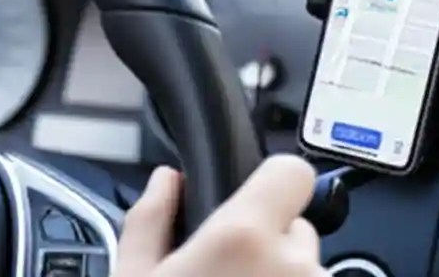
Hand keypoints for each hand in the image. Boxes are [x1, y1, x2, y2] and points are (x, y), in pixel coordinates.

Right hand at [115, 155, 326, 276]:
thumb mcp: (134, 275)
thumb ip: (151, 219)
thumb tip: (166, 181)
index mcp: (242, 239)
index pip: (292, 172)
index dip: (272, 181)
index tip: (255, 200)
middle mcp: (295, 267)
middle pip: (295, 230)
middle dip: (268, 248)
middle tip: (227, 276)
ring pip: (305, 272)